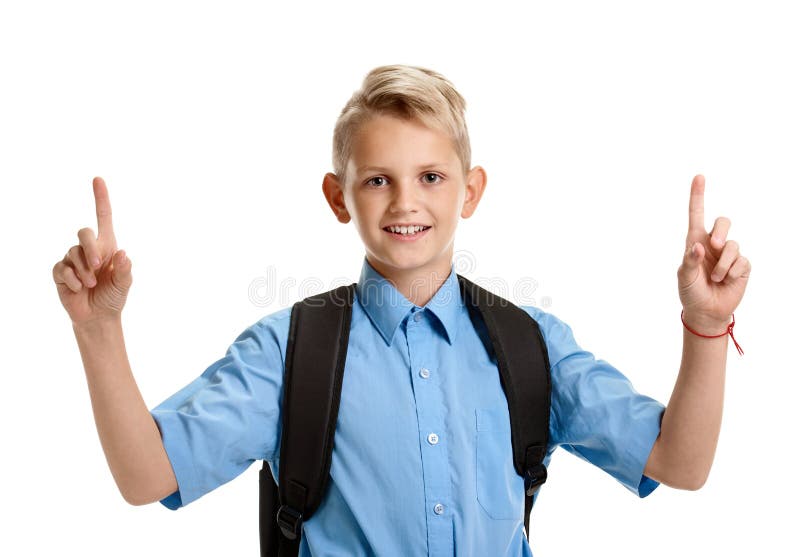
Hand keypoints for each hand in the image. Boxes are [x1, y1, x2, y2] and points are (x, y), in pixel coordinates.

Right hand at [52, 177, 132, 324]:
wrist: (98, 317)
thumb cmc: (113, 297)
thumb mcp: (124, 284)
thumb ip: (125, 270)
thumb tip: (123, 254)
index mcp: (107, 245)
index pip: (103, 217)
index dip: (101, 198)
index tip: (98, 179)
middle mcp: (89, 248)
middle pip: (84, 232)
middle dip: (91, 248)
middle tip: (99, 267)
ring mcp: (72, 259)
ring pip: (73, 252)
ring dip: (84, 270)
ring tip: (90, 284)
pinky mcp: (60, 272)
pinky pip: (62, 269)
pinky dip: (73, 280)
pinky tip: (79, 289)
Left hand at [676, 175, 750, 329]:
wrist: (706, 312)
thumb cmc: (691, 292)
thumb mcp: (684, 277)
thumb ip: (689, 261)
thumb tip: (699, 246)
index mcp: (695, 242)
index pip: (697, 215)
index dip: (698, 196)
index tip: (699, 176)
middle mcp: (713, 245)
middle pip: (723, 221)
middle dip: (721, 230)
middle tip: (714, 245)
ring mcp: (728, 255)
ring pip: (733, 245)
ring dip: (723, 263)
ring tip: (716, 277)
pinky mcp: (742, 266)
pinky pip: (742, 261)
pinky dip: (732, 272)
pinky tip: (726, 281)